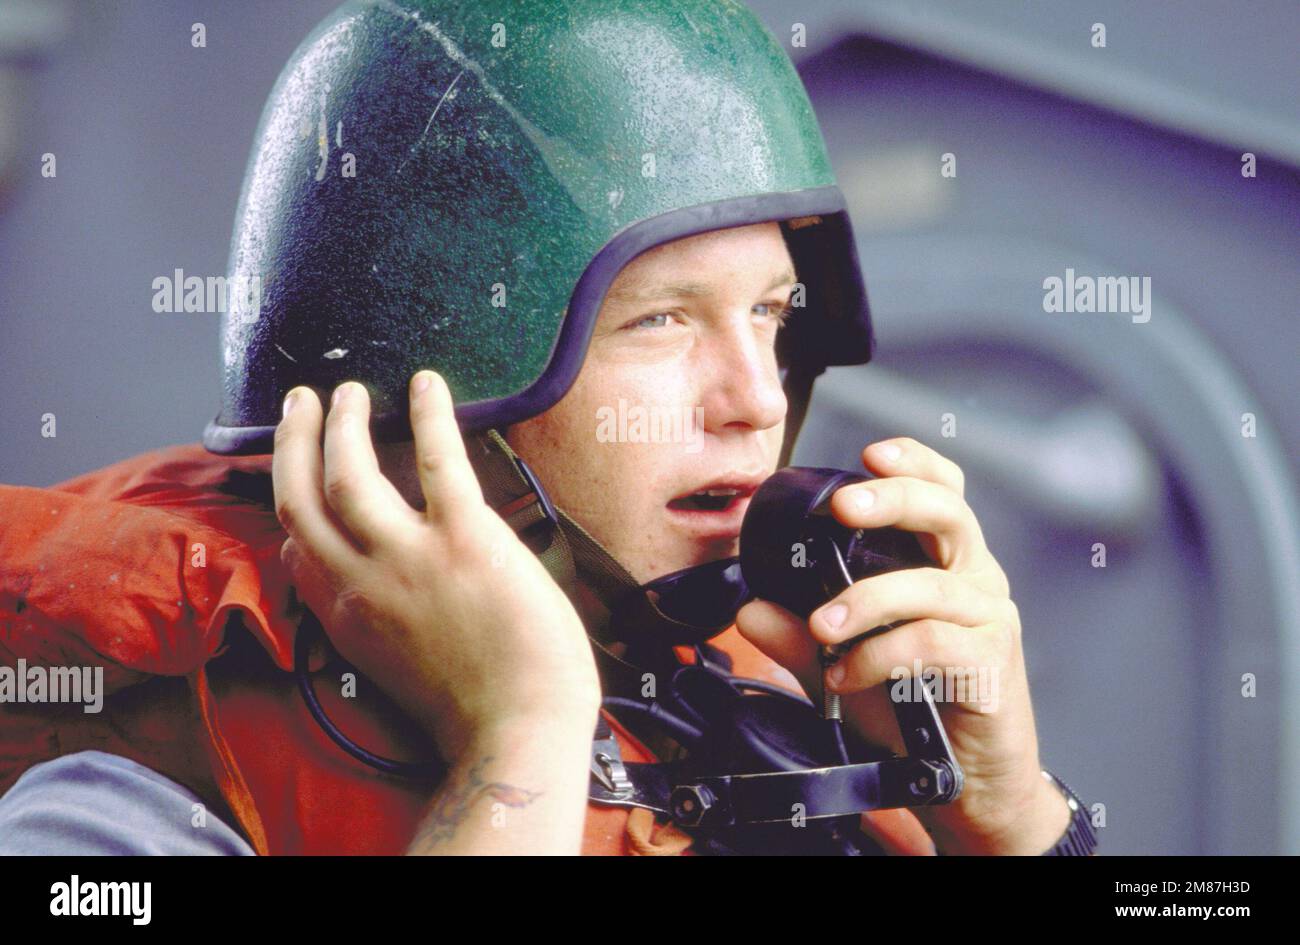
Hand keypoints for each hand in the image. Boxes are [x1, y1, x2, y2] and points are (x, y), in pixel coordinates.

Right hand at [272, 371, 601, 762]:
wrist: (518, 731)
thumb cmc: (475, 707)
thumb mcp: (397, 668)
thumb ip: (378, 621)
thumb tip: (382, 584)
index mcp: (346, 619)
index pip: (298, 548)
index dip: (293, 504)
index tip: (298, 476)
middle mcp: (360, 582)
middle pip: (299, 497)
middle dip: (292, 443)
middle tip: (302, 403)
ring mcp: (407, 557)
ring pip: (346, 471)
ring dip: (341, 423)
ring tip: (348, 392)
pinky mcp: (464, 538)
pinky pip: (437, 460)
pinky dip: (428, 416)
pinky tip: (427, 384)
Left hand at [736, 437, 1069, 853]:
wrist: (966, 780)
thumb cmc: (913, 707)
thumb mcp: (846, 662)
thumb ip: (799, 635)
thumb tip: (749, 608)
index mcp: (944, 561)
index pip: (943, 491)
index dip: (913, 462)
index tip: (869, 453)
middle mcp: (974, 577)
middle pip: (949, 513)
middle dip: (894, 499)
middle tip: (844, 507)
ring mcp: (988, 617)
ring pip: (931, 585)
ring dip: (868, 601)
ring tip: (824, 629)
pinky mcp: (992, 661)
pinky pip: (934, 642)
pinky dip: (881, 656)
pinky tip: (847, 675)